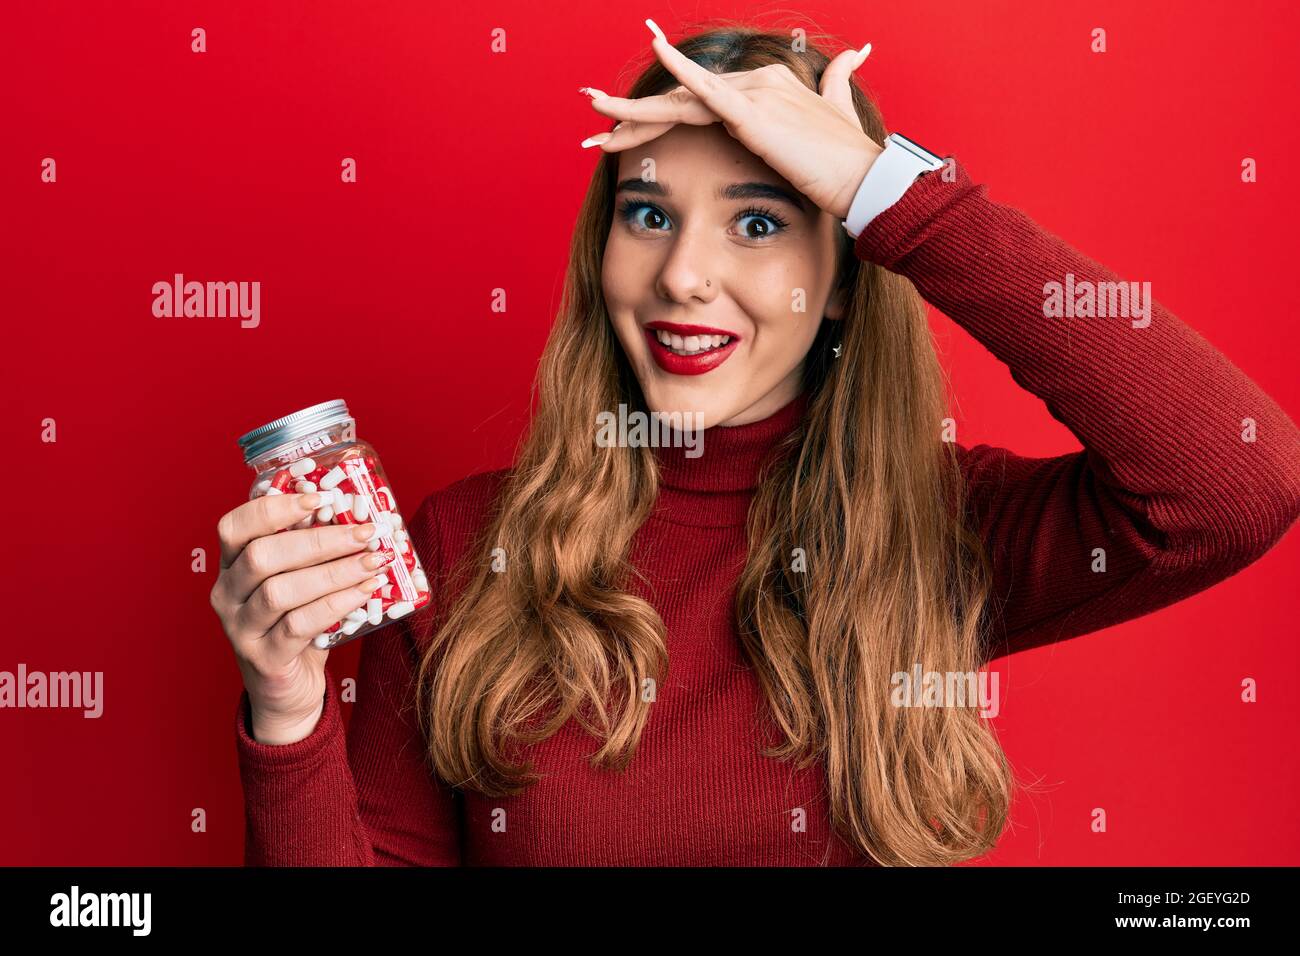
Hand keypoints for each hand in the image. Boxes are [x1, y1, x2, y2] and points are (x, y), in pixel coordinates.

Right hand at [209, 491, 391, 733]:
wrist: (288, 691)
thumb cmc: (299, 625)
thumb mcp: (300, 584)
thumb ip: (314, 554)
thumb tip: (363, 517)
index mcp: (231, 567)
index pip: (234, 527)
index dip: (273, 508)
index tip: (320, 498)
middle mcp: (227, 596)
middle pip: (262, 556)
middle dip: (319, 540)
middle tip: (364, 532)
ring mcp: (241, 630)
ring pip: (280, 591)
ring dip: (334, 572)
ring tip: (374, 561)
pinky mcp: (263, 659)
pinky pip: (299, 625)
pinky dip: (336, 604)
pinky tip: (365, 591)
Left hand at [579, 20, 883, 220]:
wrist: (865, 181)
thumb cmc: (847, 164)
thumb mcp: (836, 117)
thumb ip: (836, 82)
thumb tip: (856, 54)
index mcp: (764, 89)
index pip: (695, 102)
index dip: (657, 117)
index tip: (623, 132)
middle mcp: (754, 84)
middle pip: (678, 101)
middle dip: (632, 114)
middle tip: (592, 120)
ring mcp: (753, 95)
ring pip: (678, 102)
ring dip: (631, 112)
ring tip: (592, 116)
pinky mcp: (752, 113)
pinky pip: (704, 93)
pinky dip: (677, 75)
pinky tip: (651, 57)